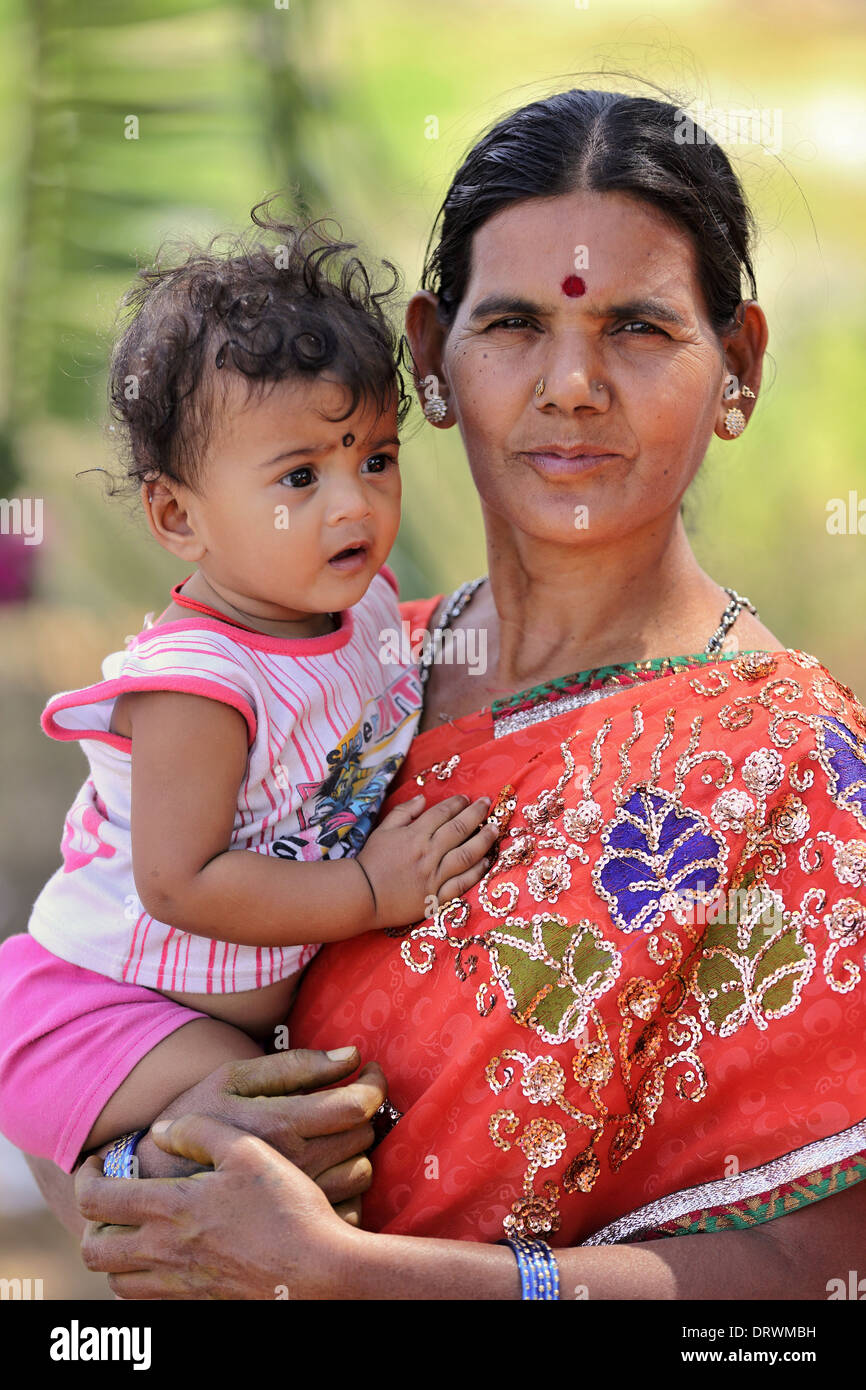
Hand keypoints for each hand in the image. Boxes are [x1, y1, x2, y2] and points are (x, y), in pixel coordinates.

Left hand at [78, 1113, 357, 1298]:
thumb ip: (200, 1132)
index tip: (94, 1162)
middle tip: (105, 1201)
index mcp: (170, 1209)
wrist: (318, 1272)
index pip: (96, 1199)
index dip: (85, 1177)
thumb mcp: (247, 1149)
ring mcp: (179, 1284)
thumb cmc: (286, 1207)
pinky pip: (146, 1300)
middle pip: (93, 1249)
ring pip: (115, 1281)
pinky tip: (163, 1260)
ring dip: (113, 1255)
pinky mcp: (198, 1303)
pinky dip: (140, 1281)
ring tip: (131, 1231)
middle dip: (89, 1223)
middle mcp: (164, 1253)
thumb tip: (162, 1130)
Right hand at [133, 1047, 384, 1225]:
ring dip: (356, 1148)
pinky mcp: (296, 1227)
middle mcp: (294, 1166)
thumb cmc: (197, 1116)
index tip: (371, 1072)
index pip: (356, 1105)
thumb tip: (350, 1056)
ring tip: (332, 1136)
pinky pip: (351, 1207)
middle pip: (363, 1136)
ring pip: (362, 1172)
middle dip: (362, 1112)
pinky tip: (326, 1171)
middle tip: (345, 1100)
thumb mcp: (234, 1077)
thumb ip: (294, 1065)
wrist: (155, 1180)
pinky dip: (348, 1187)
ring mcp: (296, 1201)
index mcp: (281, 1124)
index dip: (374, 1084)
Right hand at [357, 792, 498, 927]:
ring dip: (483, 840)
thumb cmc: (371, 862)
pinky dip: (476, 872)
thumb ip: (403, 812)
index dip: (457, 804)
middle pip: (459, 829)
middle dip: (477, 814)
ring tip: (495, 830)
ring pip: (466, 854)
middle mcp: (428, 852)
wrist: (363, 895)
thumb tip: (423, 798)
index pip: (442, 813)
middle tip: (488, 804)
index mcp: (414, 834)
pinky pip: (462, 883)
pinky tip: (486, 862)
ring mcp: (434, 875)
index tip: (468, 798)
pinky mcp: (437, 896)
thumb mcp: (383, 830)